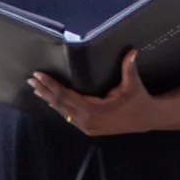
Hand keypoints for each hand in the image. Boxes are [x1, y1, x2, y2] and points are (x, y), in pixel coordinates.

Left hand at [31, 52, 153, 137]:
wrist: (147, 119)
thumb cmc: (139, 100)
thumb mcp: (134, 85)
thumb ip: (129, 68)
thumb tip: (132, 51)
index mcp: (94, 110)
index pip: (66, 96)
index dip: (52, 85)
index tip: (40, 75)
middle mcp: (87, 121)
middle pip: (60, 104)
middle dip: (45, 91)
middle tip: (32, 79)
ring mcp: (87, 127)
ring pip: (63, 112)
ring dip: (49, 99)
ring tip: (37, 88)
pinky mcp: (89, 128)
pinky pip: (69, 116)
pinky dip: (59, 106)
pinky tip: (51, 100)